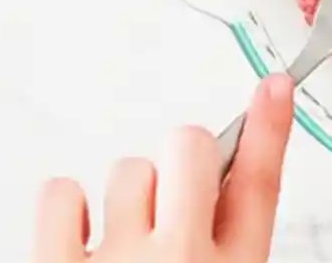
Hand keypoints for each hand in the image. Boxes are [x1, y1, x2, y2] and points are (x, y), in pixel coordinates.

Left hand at [33, 74, 293, 262]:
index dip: (268, 126)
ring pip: (128, 169)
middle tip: (171, 199)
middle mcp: (182, 260)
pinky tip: (76, 235)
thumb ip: (225, 243)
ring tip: (123, 248)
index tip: (272, 86)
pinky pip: (59, 193)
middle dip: (183, 158)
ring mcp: (118, 260)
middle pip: (191, 146)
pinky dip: (64, 207)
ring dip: (126, 200)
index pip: (260, 182)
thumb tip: (217, 193)